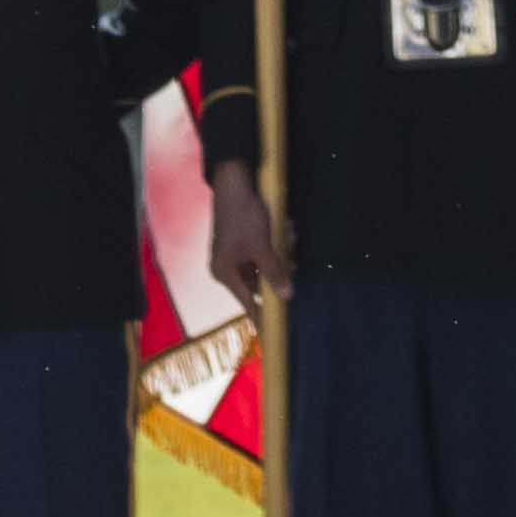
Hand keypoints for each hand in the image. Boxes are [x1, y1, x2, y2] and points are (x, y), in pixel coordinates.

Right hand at [199, 163, 284, 302]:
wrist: (234, 183)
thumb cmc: (242, 216)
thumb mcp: (261, 246)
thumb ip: (274, 272)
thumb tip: (288, 296)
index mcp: (225, 272)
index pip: (247, 302)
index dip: (262, 315)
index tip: (273, 332)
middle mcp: (228, 267)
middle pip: (261, 282)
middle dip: (279, 268)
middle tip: (290, 255)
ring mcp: (237, 255)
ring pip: (266, 265)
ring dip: (281, 252)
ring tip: (286, 234)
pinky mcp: (245, 244)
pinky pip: (265, 253)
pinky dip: (276, 244)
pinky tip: (283, 229)